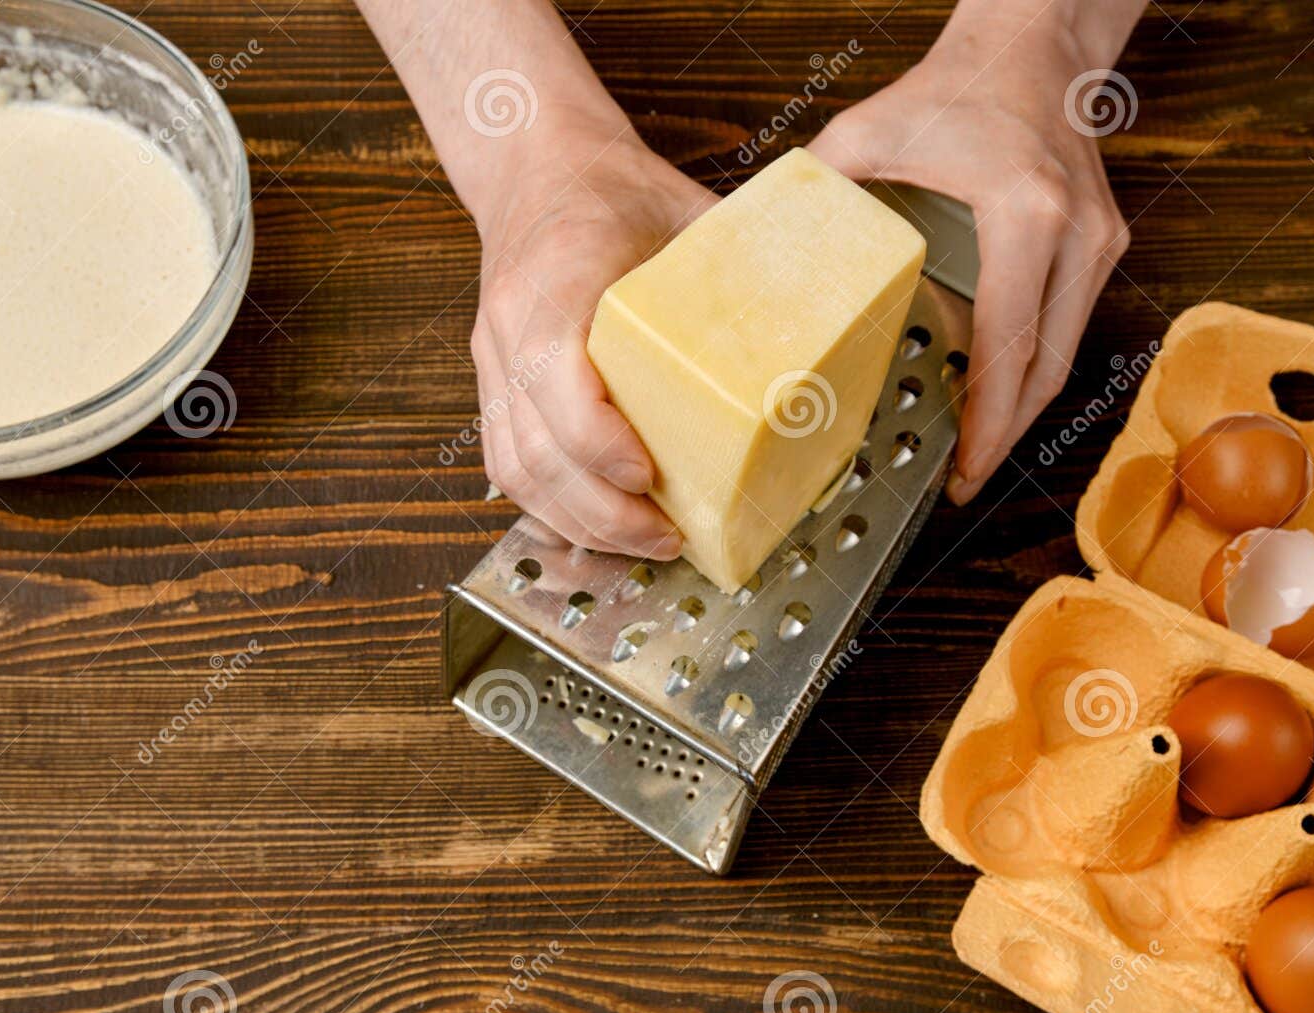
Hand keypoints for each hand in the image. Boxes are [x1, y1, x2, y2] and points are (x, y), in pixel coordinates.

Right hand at [472, 135, 716, 556]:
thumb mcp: (684, 213)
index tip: (649, 477)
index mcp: (554, 283)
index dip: (600, 445)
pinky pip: (506, 466)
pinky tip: (596, 528)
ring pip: (517, 471)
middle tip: (668, 538)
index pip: (558, 383)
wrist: (536, 168)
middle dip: (603, 512)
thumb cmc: (610, 190)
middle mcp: (509, 331)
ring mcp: (493, 363)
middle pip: (537, 451)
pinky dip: (551, 508)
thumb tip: (820, 316)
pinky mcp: (493, 386)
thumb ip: (736, 267)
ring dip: (578, 522)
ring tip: (644, 543)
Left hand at [809, 9, 1130, 503]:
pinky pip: (1067, 329)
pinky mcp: (1103, 246)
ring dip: (1020, 412)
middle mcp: (1079, 235)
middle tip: (959, 483)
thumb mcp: (867, 133)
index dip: (985, 417)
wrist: (1035, 44)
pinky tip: (992, 400)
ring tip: (972, 456)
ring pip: (1064, 357)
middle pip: (1046, 369)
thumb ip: (815, 195)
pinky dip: (1031, 371)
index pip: (1009, 341)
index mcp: (1027, 214)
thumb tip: (753, 257)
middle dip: (1003, 436)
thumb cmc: (956, 87)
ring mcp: (1100, 243)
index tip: (961, 466)